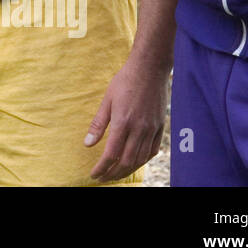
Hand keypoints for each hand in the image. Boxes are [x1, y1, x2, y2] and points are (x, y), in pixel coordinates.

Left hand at [85, 54, 169, 182]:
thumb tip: (87, 144)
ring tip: (116, 173)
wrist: (150, 68)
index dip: (101, 168)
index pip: (111, 154)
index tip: (94, 175)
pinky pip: (153, 150)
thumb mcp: (107, 100)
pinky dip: (143, 160)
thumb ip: (98, 124)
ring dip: (127, 170)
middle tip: (103, 178)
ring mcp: (152, 129)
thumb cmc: (125, 81)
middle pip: (127, 162)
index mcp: (123, 122)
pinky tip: (134, 162)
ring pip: (140, 159)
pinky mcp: (160, 126)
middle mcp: (139, 129)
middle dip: (113, 174)